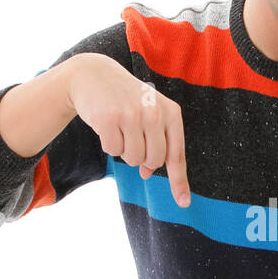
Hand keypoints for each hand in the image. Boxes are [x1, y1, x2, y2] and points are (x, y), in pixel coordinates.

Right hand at [67, 56, 190, 206]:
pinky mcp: (109, 118)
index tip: (183, 203)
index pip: (176, 155)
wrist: (94, 75)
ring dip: (124, 150)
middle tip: (133, 137)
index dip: (179, 181)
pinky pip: (113, 151)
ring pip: (133, 159)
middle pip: (153, 161)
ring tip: (120, 128)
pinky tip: (107, 125)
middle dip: (142, 158)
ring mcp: (132, 115)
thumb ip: (157, 144)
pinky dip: (109, 144)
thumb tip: (149, 174)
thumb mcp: (149, 116)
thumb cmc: (127, 100)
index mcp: (171, 112)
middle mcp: (154, 112)